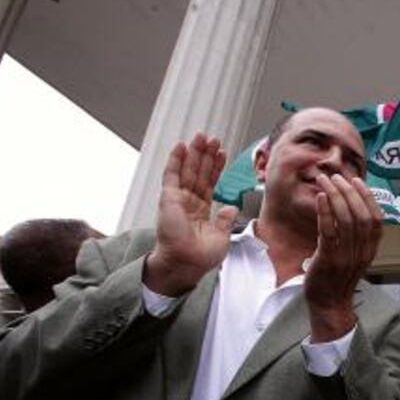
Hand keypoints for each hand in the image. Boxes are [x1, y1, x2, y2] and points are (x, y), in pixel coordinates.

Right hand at [145, 134, 238, 295]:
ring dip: (194, 152)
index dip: (216, 168)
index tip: (222, 153)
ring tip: (201, 136)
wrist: (187, 263)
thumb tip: (231, 206)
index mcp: (200, 211)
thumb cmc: (201, 256)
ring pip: (187, 170)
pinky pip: (171, 175)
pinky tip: (181, 146)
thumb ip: (225, 219)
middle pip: (199, 172)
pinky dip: (175, 160)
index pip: (209, 183)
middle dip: (206, 155)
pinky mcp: (168, 198)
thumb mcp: (221, 236)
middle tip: (212, 138)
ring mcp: (177, 199)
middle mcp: (188, 202)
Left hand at [304, 174, 384, 341]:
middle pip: (361, 215)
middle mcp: (362, 253)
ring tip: (324, 181)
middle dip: (349, 191)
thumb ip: (356, 237)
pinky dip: (325, 211)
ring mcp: (346, 257)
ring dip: (335, 196)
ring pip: (346, 220)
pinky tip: (320, 197)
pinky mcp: (328, 260)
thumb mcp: (354, 257)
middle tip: (336, 177)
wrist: (329, 305)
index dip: (368, 197)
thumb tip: (351, 210)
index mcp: (370, 251)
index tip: (357, 181)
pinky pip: (329, 231)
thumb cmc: (337, 279)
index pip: (377, 219)